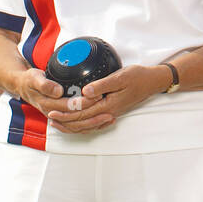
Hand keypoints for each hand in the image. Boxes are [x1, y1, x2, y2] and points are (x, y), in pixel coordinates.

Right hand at [8, 65, 100, 124]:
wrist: (23, 87)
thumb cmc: (30, 81)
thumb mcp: (34, 78)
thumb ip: (45, 85)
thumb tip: (58, 91)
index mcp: (48, 105)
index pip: (69, 106)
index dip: (84, 103)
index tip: (97, 97)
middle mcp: (54, 114)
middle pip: (76, 118)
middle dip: (93, 115)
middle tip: (108, 109)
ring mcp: (58, 117)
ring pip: (78, 125)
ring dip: (94, 123)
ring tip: (109, 118)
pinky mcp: (62, 116)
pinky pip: (77, 125)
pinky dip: (89, 125)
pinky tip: (101, 122)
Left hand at [48, 64, 165, 132]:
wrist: (153, 82)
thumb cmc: (138, 77)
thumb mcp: (120, 77)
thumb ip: (102, 84)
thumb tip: (85, 91)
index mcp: (109, 104)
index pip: (82, 113)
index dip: (66, 113)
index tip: (52, 111)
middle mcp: (109, 112)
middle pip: (82, 121)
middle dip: (65, 120)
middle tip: (49, 117)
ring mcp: (111, 113)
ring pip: (87, 125)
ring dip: (72, 125)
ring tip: (58, 123)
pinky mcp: (112, 110)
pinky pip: (94, 122)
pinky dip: (83, 124)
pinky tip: (77, 121)